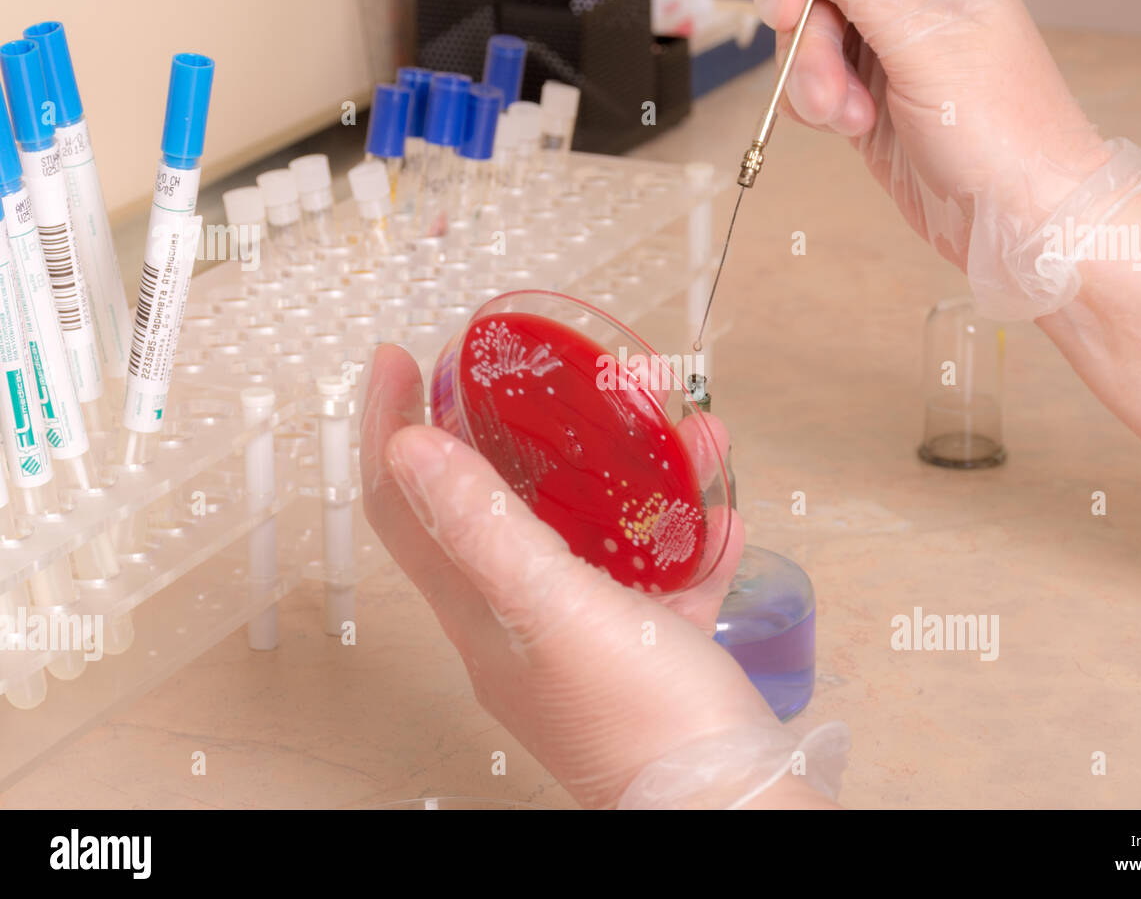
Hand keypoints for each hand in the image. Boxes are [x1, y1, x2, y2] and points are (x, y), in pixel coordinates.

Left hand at [361, 343, 800, 808]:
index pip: (405, 507)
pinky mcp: (652, 648)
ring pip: (595, 531)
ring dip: (629, 475)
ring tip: (676, 432)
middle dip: (522, 434)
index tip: (398, 358)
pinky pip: (662, 573)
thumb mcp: (556, 609)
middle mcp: (525, 621)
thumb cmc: (642, 719)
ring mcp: (591, 634)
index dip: (390, 428)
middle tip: (545, 383)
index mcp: (482, 613)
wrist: (727, 806)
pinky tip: (723, 512)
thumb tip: (407, 449)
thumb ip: (485, 529)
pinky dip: (686, 537)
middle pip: (502, 508)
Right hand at [754, 0, 1106, 268]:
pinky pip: (808, 80)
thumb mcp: (927, 41)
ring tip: (851, 119)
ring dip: (812, 81)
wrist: (1014, 216)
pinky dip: (814, 107)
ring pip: (804, 37)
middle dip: (806, 39)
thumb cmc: (1006, 130)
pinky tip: (851, 128)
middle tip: (825, 86)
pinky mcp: (864, 92)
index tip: (790, 7)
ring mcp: (883, 45)